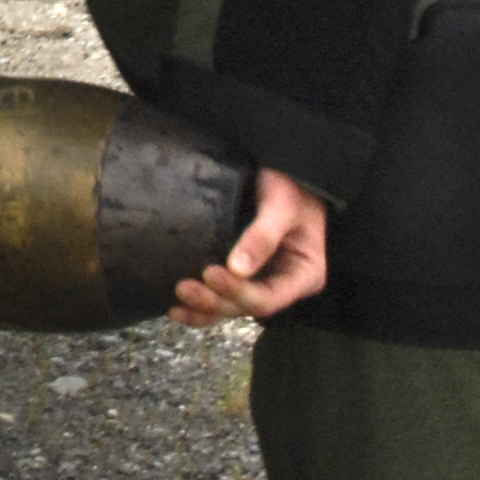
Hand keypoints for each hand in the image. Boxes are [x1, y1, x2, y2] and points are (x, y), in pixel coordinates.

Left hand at [173, 165, 326, 325]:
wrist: (285, 171)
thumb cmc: (292, 184)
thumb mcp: (283, 204)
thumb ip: (263, 235)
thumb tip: (237, 269)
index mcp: (303, 275)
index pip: (269, 297)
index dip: (238, 292)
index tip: (211, 274)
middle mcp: (281, 284)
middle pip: (245, 306)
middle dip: (214, 301)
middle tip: (184, 288)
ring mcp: (259, 281)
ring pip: (230, 306)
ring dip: (203, 308)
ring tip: (176, 305)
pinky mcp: (239, 273)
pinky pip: (220, 295)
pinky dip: (200, 305)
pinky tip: (176, 309)